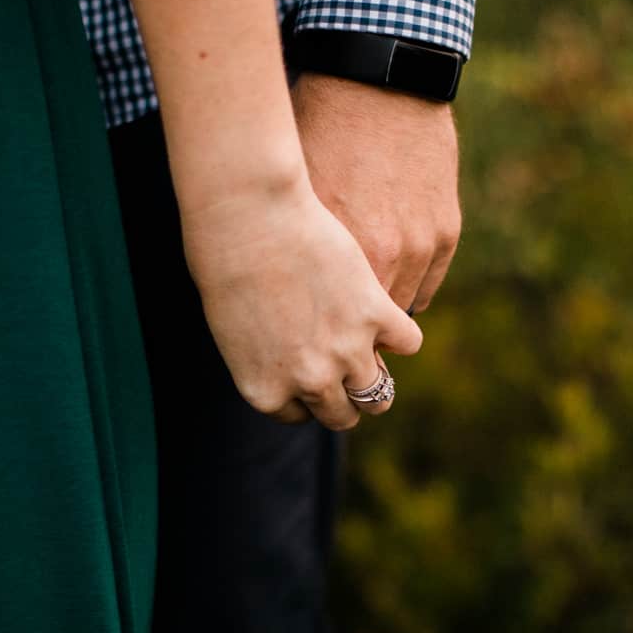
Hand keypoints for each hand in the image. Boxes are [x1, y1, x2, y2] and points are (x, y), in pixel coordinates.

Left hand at [180, 173, 422, 429]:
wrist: (248, 216)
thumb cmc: (224, 260)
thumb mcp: (233, 327)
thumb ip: (263, 355)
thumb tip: (286, 358)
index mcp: (265, 390)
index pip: (298, 415)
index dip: (305, 395)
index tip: (309, 374)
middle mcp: (308, 382)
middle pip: (340, 416)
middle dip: (343, 397)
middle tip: (345, 370)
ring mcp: (346, 352)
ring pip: (378, 394)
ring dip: (375, 379)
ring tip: (371, 353)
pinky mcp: (376, 314)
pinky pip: (408, 342)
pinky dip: (400, 332)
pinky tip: (384, 312)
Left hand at [292, 72, 461, 313]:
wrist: (380, 86)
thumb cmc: (321, 131)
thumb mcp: (295, 190)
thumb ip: (297, 245)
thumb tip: (286, 287)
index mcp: (341, 250)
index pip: (334, 321)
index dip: (320, 329)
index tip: (309, 330)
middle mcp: (388, 254)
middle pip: (369, 324)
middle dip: (351, 326)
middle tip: (332, 324)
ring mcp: (422, 244)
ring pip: (401, 307)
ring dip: (381, 306)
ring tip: (359, 298)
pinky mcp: (446, 231)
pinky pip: (427, 283)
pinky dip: (409, 283)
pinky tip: (388, 274)